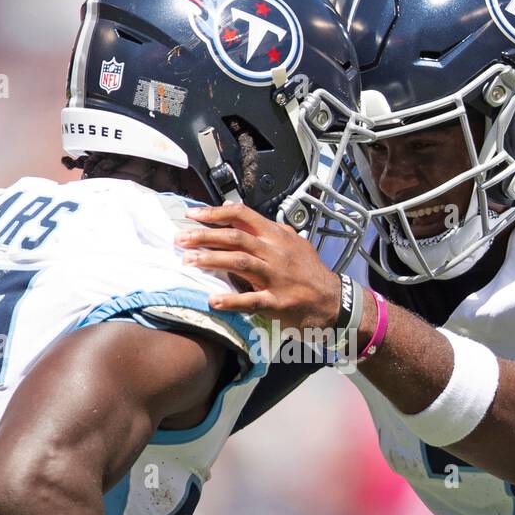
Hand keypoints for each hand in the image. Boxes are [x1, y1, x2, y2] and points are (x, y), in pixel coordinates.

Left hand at [179, 203, 340, 333]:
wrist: (333, 299)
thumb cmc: (309, 271)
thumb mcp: (293, 242)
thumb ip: (267, 228)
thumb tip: (238, 213)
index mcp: (276, 236)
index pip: (242, 215)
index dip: (214, 213)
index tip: (192, 215)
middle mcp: (274, 252)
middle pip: (235, 237)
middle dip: (205, 236)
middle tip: (181, 238)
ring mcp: (276, 277)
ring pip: (240, 262)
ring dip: (212, 260)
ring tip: (189, 261)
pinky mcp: (277, 302)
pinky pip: (252, 300)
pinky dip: (232, 300)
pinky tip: (213, 300)